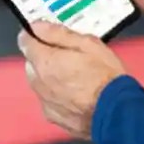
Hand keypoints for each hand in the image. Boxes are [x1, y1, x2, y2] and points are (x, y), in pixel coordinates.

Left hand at [18, 21, 125, 139]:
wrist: (118, 115)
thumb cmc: (106, 78)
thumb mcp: (88, 44)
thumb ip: (58, 34)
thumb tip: (38, 26)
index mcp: (45, 62)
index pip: (25, 42)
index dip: (34, 35)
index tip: (45, 33)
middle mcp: (39, 83)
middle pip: (31, 64)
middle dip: (44, 57)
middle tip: (69, 56)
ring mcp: (46, 103)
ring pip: (40, 83)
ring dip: (50, 77)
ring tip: (77, 77)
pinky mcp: (55, 117)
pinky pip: (50, 100)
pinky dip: (58, 95)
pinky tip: (77, 94)